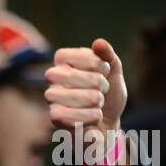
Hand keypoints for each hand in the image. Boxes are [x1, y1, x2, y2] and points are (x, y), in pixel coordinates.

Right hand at [46, 38, 128, 165]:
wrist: (107, 123)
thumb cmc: (107, 95)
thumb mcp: (114, 72)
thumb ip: (108, 56)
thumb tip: (99, 42)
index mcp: (65, 60)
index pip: (80, 55)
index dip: (97, 64)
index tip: (104, 71)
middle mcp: (53, 76)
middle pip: (75, 75)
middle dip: (98, 84)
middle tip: (101, 90)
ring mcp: (52, 96)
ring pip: (79, 96)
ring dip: (96, 102)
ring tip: (97, 104)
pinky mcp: (54, 116)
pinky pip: (74, 115)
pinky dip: (92, 117)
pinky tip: (93, 117)